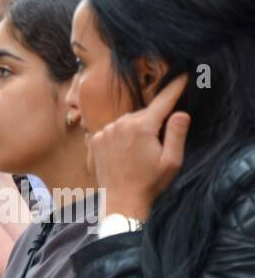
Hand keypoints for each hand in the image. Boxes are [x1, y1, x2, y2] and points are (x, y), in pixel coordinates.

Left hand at [87, 73, 189, 221]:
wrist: (121, 201)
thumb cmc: (149, 183)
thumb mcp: (172, 161)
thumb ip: (177, 133)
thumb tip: (180, 112)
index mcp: (142, 127)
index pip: (163, 101)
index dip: (174, 88)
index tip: (182, 75)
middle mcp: (120, 124)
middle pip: (144, 113)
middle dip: (154, 121)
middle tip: (156, 144)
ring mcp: (104, 132)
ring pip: (128, 121)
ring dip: (136, 129)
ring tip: (138, 152)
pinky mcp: (94, 140)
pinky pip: (113, 130)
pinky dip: (120, 136)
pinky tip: (124, 152)